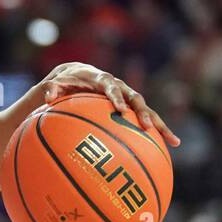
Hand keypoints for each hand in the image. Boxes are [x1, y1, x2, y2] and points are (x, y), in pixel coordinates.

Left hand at [38, 63, 180, 145]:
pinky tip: (171, 145)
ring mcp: (127, 97)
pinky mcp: (131, 108)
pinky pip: (146, 120)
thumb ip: (51, 89)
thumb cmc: (65, 82)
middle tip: (147, 126)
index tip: (120, 109)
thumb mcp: (56, 84)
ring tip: (173, 140)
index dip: (116, 96)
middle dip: (143, 111)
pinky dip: (159, 131)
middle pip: (135, 98)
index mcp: (101, 79)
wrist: (78, 75)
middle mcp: (119, 86)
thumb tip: (48, 97)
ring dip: (159, 124)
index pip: (110, 86)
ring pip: (147, 110)